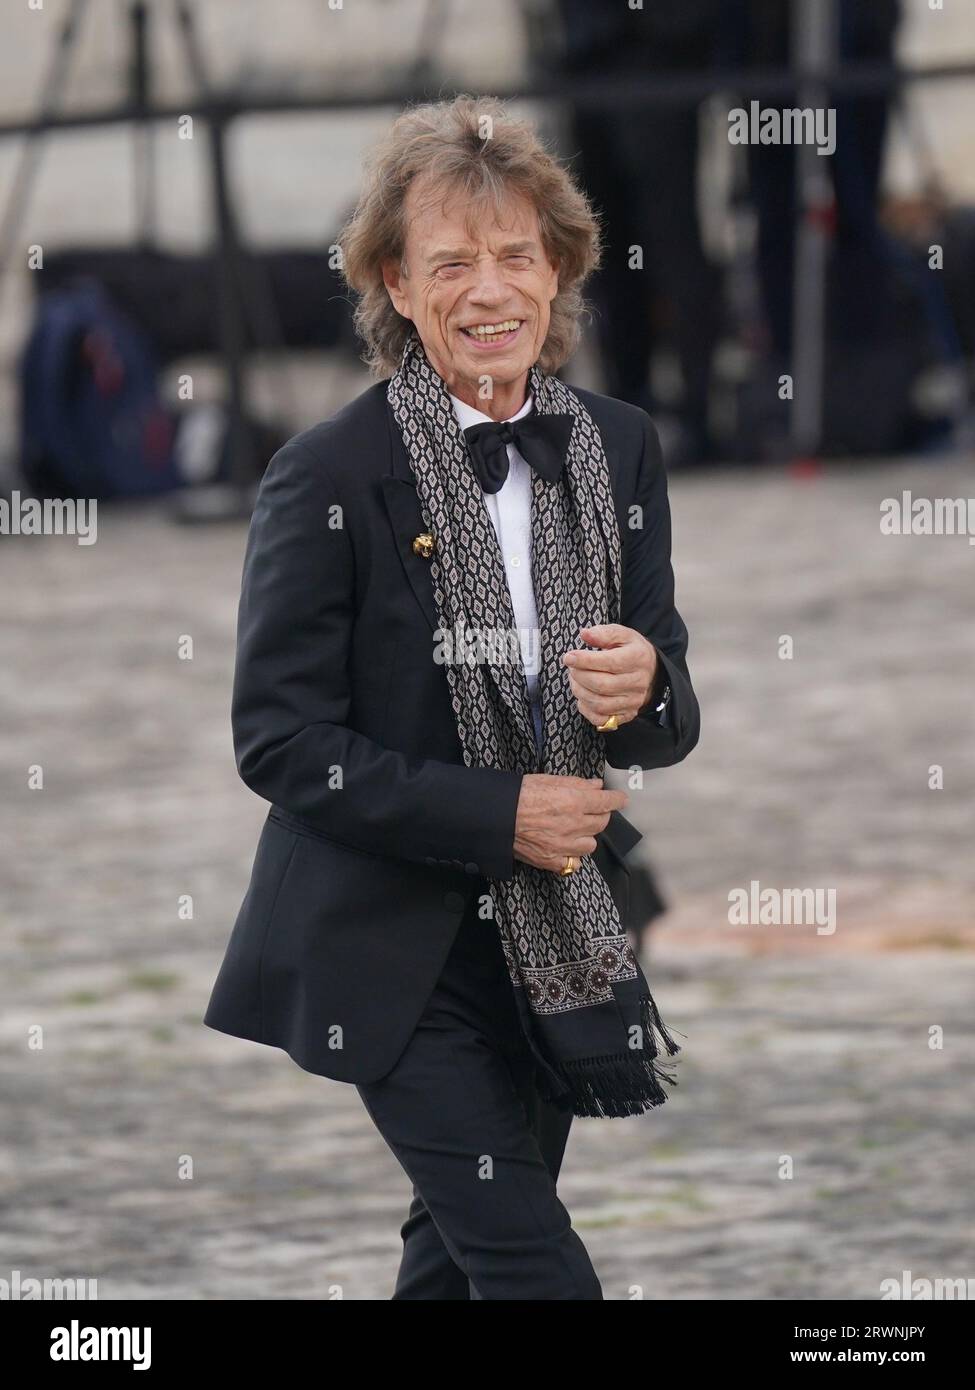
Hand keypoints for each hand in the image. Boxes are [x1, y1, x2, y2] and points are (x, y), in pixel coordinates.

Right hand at [513, 773, 627, 872]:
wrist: (496, 816)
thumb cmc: (519, 794)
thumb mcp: (549, 779)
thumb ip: (577, 784)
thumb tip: (597, 786)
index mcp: (574, 801)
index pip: (608, 802)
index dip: (617, 799)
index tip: (620, 799)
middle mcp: (574, 824)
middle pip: (602, 823)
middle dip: (599, 815)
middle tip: (589, 810)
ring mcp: (564, 845)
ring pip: (591, 844)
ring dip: (586, 836)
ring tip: (574, 829)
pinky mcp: (553, 860)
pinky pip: (573, 863)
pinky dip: (572, 856)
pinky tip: (564, 847)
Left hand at [562, 624, 658, 728]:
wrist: (652, 672)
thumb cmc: (631, 651)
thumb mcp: (622, 635)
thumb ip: (604, 633)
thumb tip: (585, 634)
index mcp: (638, 658)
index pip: (609, 662)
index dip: (584, 660)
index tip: (569, 657)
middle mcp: (638, 682)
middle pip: (602, 685)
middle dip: (579, 676)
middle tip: (572, 668)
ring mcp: (633, 701)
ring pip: (599, 704)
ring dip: (580, 692)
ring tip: (575, 680)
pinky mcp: (627, 714)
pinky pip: (601, 719)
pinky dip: (586, 709)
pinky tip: (583, 696)